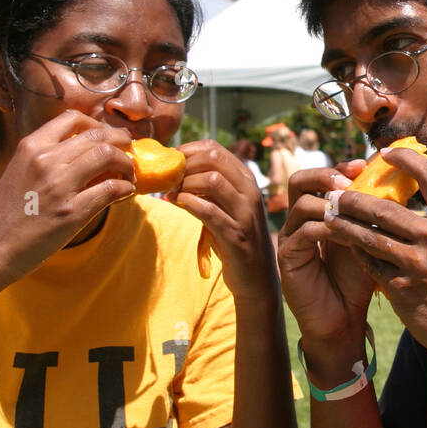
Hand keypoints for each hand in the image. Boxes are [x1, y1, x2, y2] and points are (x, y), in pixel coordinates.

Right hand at [0, 110, 135, 289]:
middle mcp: (45, 160)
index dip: (98, 124)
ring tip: (129, 174)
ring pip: (108, 156)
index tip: (108, 136)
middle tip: (129, 151)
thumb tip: (85, 155)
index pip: (72, 118)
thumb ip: (47, 160)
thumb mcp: (19, 173)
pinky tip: (124, 192)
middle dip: (121, 140)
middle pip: (98, 135)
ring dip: (126, 163)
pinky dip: (125, 188)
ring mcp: (60, 185)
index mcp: (30, 147)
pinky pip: (112, 188)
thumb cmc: (4, 215)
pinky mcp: (72, 211)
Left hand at [168, 140, 276, 301]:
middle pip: (213, 159)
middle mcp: (250, 192)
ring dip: (185, 185)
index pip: (215, 149)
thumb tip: (178, 170)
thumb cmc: (235, 238)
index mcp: (247, 181)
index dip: (188, 151)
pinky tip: (178, 204)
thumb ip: (212, 188)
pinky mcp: (236, 235)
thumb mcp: (229, 206)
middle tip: (170, 180)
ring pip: (212, 180)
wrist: (256, 277)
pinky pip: (209, 212)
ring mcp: (245, 213)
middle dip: (184, 166)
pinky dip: (189, 204)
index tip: (171, 164)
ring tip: (172, 194)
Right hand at [276, 159, 380, 373]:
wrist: (343, 320)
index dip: (340, 167)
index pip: (321, 177)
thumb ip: (374, 215)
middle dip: (325, 174)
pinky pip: (304, 232)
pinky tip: (348, 235)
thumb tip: (398, 184)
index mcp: (318, 212)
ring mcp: (291, 238)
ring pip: (302, 203)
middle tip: (349, 180)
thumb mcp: (369, 240)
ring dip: (331, 204)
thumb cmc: (358, 280)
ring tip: (353, 210)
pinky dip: (327, 229)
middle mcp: (300, 221)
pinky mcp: (288, 257)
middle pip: (299, 180)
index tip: (364, 165)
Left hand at [320, 146, 426, 381]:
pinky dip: (358, 254)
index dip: (405, 159)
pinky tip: (346, 248)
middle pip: (384, 207)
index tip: (384, 154)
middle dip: (353, 199)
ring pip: (368, 236)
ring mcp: (417, 264)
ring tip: (329, 217)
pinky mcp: (401, 289)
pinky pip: (371, 264)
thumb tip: (416, 197)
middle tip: (337, 194)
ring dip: (344, 225)